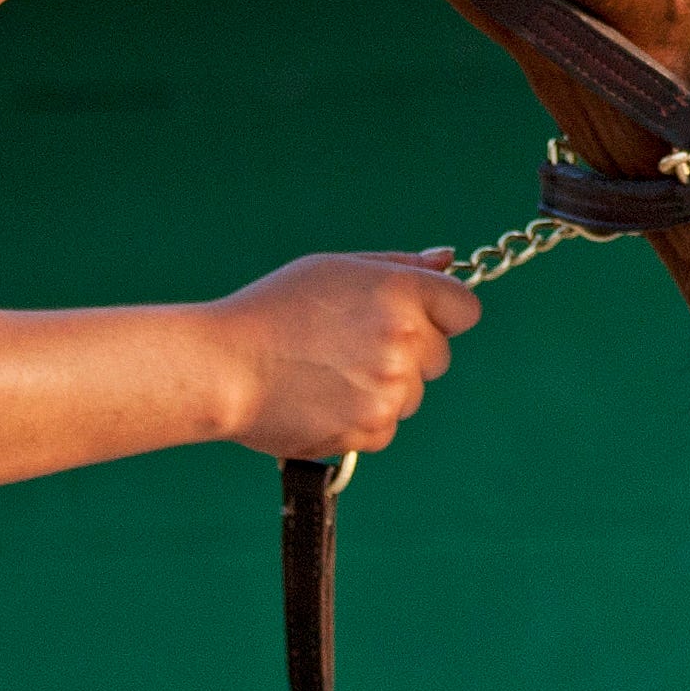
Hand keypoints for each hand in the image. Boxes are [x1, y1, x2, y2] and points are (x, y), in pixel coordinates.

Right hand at [202, 251, 481, 460]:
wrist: (224, 367)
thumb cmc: (273, 309)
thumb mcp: (333, 269)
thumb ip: (397, 264)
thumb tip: (448, 259)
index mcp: (397, 292)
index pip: (465, 308)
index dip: (441, 312)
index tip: (414, 317)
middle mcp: (404, 340)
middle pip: (440, 354)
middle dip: (409, 351)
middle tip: (350, 343)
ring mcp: (391, 390)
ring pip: (412, 393)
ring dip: (384, 386)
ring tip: (327, 371)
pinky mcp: (373, 431)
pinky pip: (387, 425)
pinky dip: (362, 417)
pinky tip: (321, 397)